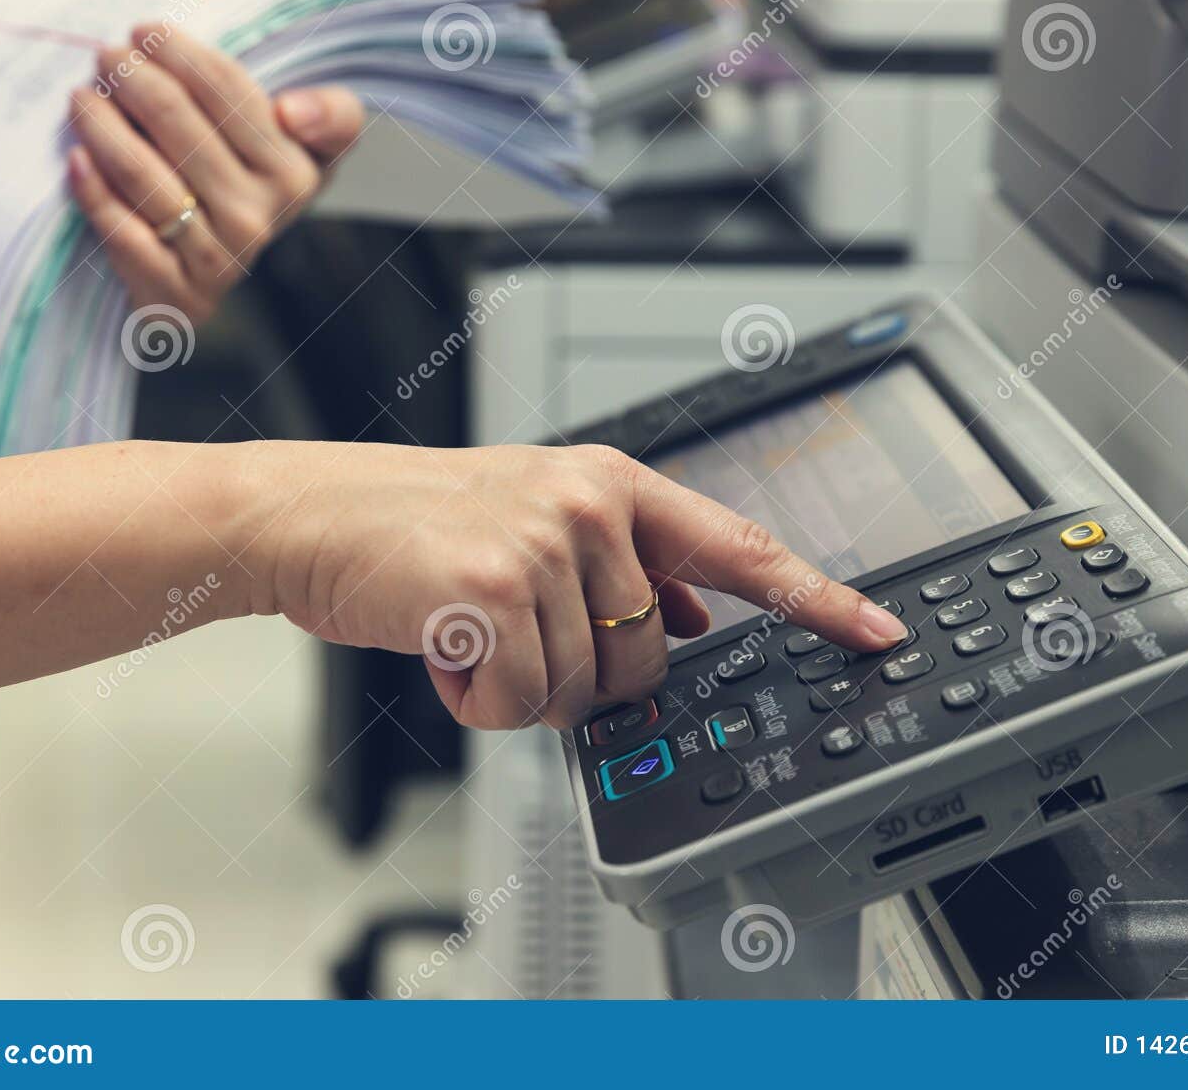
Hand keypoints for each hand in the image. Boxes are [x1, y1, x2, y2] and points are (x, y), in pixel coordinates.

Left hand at [66, 24, 364, 318]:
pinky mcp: (173, 291)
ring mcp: (215, 257)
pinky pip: (122, 231)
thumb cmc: (253, 188)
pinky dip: (93, 192)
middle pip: (178, 125)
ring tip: (82, 96)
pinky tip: (76, 158)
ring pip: (143, 175)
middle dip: (132, 79)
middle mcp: (259, 217)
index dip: (180, 54)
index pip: (230, 93)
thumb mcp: (311, 150)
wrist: (215, 273)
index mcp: (295, 174)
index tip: (145, 31)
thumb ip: (333, 115)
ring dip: (101, 126)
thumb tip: (291, 111)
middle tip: (105, 57)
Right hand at [242, 442, 908, 729]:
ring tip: (472, 629)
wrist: (310, 515)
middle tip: (518, 637)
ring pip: (586, 691)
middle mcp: (590, 505)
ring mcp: (544, 544)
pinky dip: (481, 701)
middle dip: (588, 677)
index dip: (818, 597)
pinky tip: (447, 648)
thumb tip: (696, 623)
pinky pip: (524, 704)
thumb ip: (625, 566)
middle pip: (652, 658)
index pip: (741, 548)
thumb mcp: (538, 521)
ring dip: (524, 688)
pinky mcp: (494, 589)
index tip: (877, 631)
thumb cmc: (418, 525)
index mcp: (613, 483)